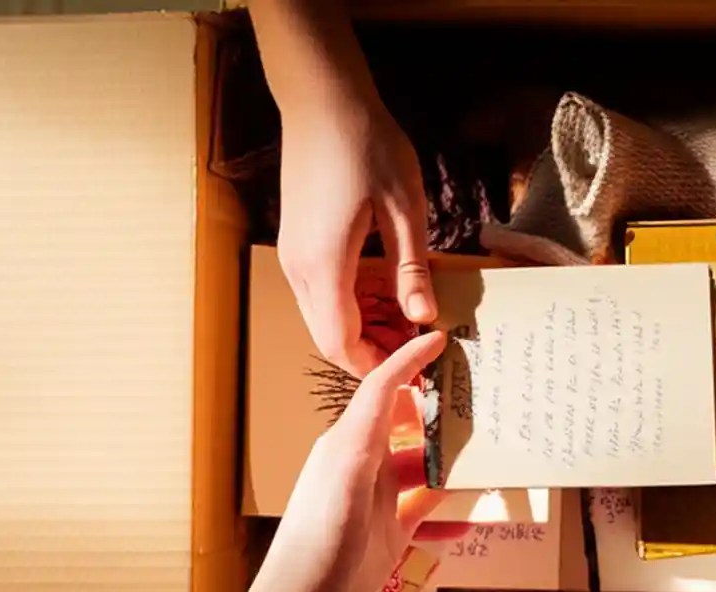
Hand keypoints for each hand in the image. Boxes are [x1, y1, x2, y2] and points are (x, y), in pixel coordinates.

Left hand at [265, 332, 462, 591]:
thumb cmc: (321, 530)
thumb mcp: (347, 468)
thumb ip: (372, 424)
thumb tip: (398, 382)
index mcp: (350, 441)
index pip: (383, 390)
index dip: (408, 362)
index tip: (441, 340)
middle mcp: (365, 466)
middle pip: (410, 431)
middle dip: (441, 417)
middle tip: (481, 402)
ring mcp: (379, 502)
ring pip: (425, 475)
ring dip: (453, 469)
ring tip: (488, 460)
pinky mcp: (389, 535)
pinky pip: (426, 519)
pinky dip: (449, 519)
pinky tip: (472, 521)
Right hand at [277, 101, 434, 376]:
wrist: (321, 99)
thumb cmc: (367, 145)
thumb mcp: (405, 210)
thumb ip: (411, 270)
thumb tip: (422, 319)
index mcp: (324, 265)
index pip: (339, 344)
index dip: (374, 366)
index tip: (413, 367)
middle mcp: (299, 268)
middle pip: (328, 336)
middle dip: (371, 350)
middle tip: (418, 344)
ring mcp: (293, 255)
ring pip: (322, 315)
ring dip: (362, 326)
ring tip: (408, 315)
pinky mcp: (297, 242)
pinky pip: (320, 291)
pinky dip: (350, 303)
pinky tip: (385, 287)